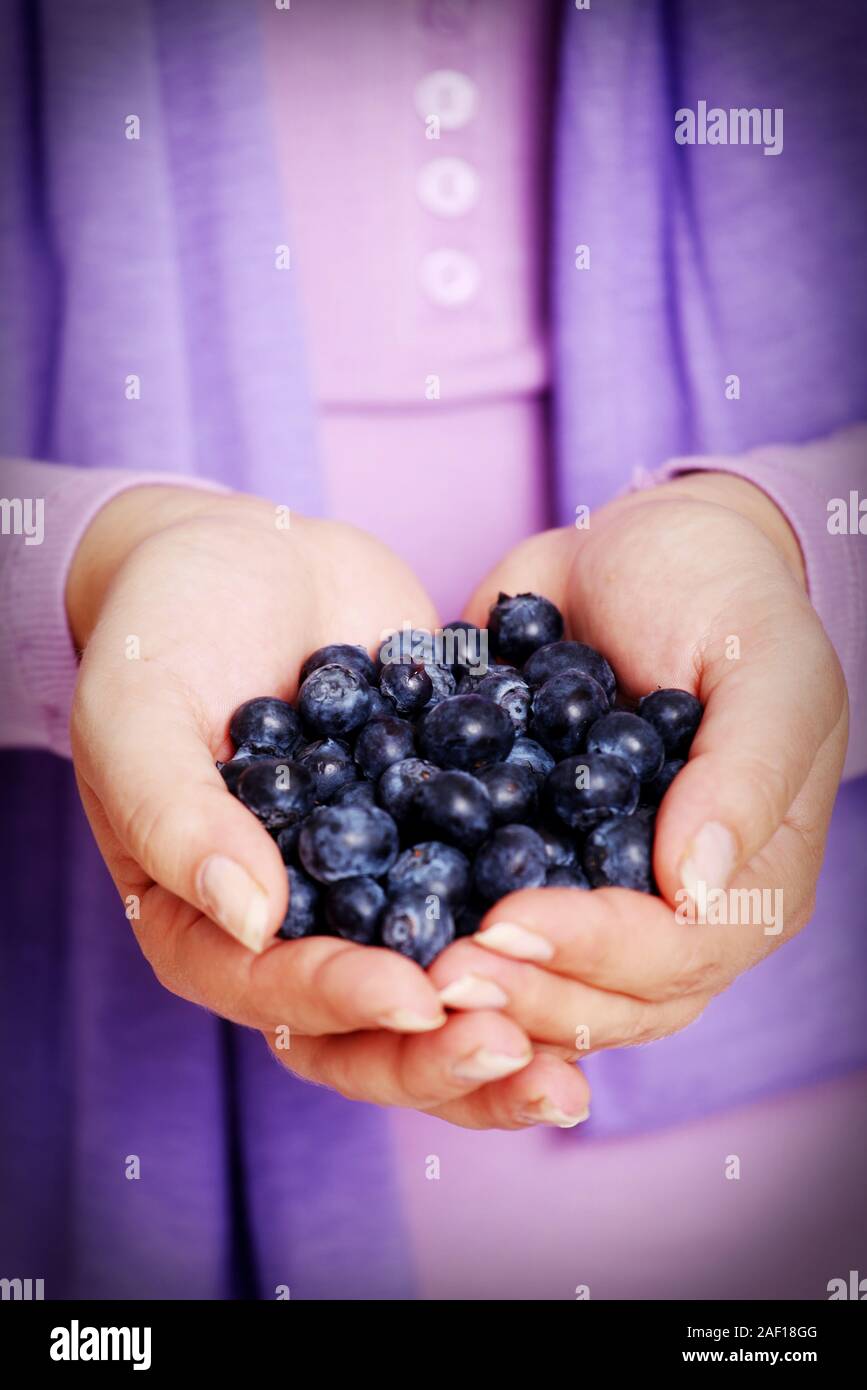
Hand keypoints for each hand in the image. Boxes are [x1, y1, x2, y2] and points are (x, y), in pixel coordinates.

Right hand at [69, 485, 588, 1127]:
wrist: (250, 555)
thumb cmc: (161, 632)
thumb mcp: (138, 715)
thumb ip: (177, 817)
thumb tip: (254, 918)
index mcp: (206, 924)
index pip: (270, 993)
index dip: (342, 1004)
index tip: (415, 995)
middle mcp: (300, 925)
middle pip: (369, 1025)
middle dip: (444, 1053)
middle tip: (523, 1055)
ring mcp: (379, 885)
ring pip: (445, 978)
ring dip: (513, 1017)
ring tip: (587, 1042)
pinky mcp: (445, 835)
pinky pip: (495, 888)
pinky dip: (550, 918)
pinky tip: (620, 928)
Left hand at [428, 473, 848, 1068]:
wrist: (631, 548)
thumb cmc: (724, 594)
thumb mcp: (766, 666)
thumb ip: (744, 775)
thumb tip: (694, 891)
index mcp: (750, 882)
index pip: (677, 954)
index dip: (594, 952)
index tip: (507, 920)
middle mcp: (673, 910)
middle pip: (606, 999)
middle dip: (524, 991)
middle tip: (439, 970)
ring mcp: (594, 891)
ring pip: (542, 982)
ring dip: (478, 985)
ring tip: (404, 968)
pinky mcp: (522, 859)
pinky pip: (482, 915)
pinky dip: (434, 930)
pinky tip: (372, 927)